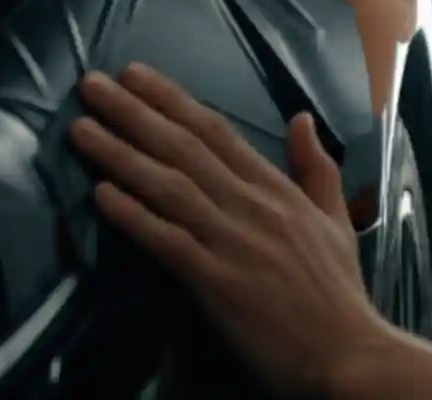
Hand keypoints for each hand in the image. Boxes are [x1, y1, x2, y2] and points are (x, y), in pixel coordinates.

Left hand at [69, 64, 394, 399]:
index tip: (135, 75)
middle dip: (133, 112)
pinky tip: (101, 195)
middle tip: (90, 84)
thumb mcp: (335, 220)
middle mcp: (251, 206)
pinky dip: (134, 216)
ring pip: (169, 186)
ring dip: (120, 154)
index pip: (216, 132)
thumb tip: (302, 117)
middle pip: (183, 147)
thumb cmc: (338, 294)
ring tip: (81, 130)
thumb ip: (316, 167)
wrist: (350, 355)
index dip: (171, 100)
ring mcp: (233, 243)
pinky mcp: (218, 283)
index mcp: (276, 190)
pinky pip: (168, 241)